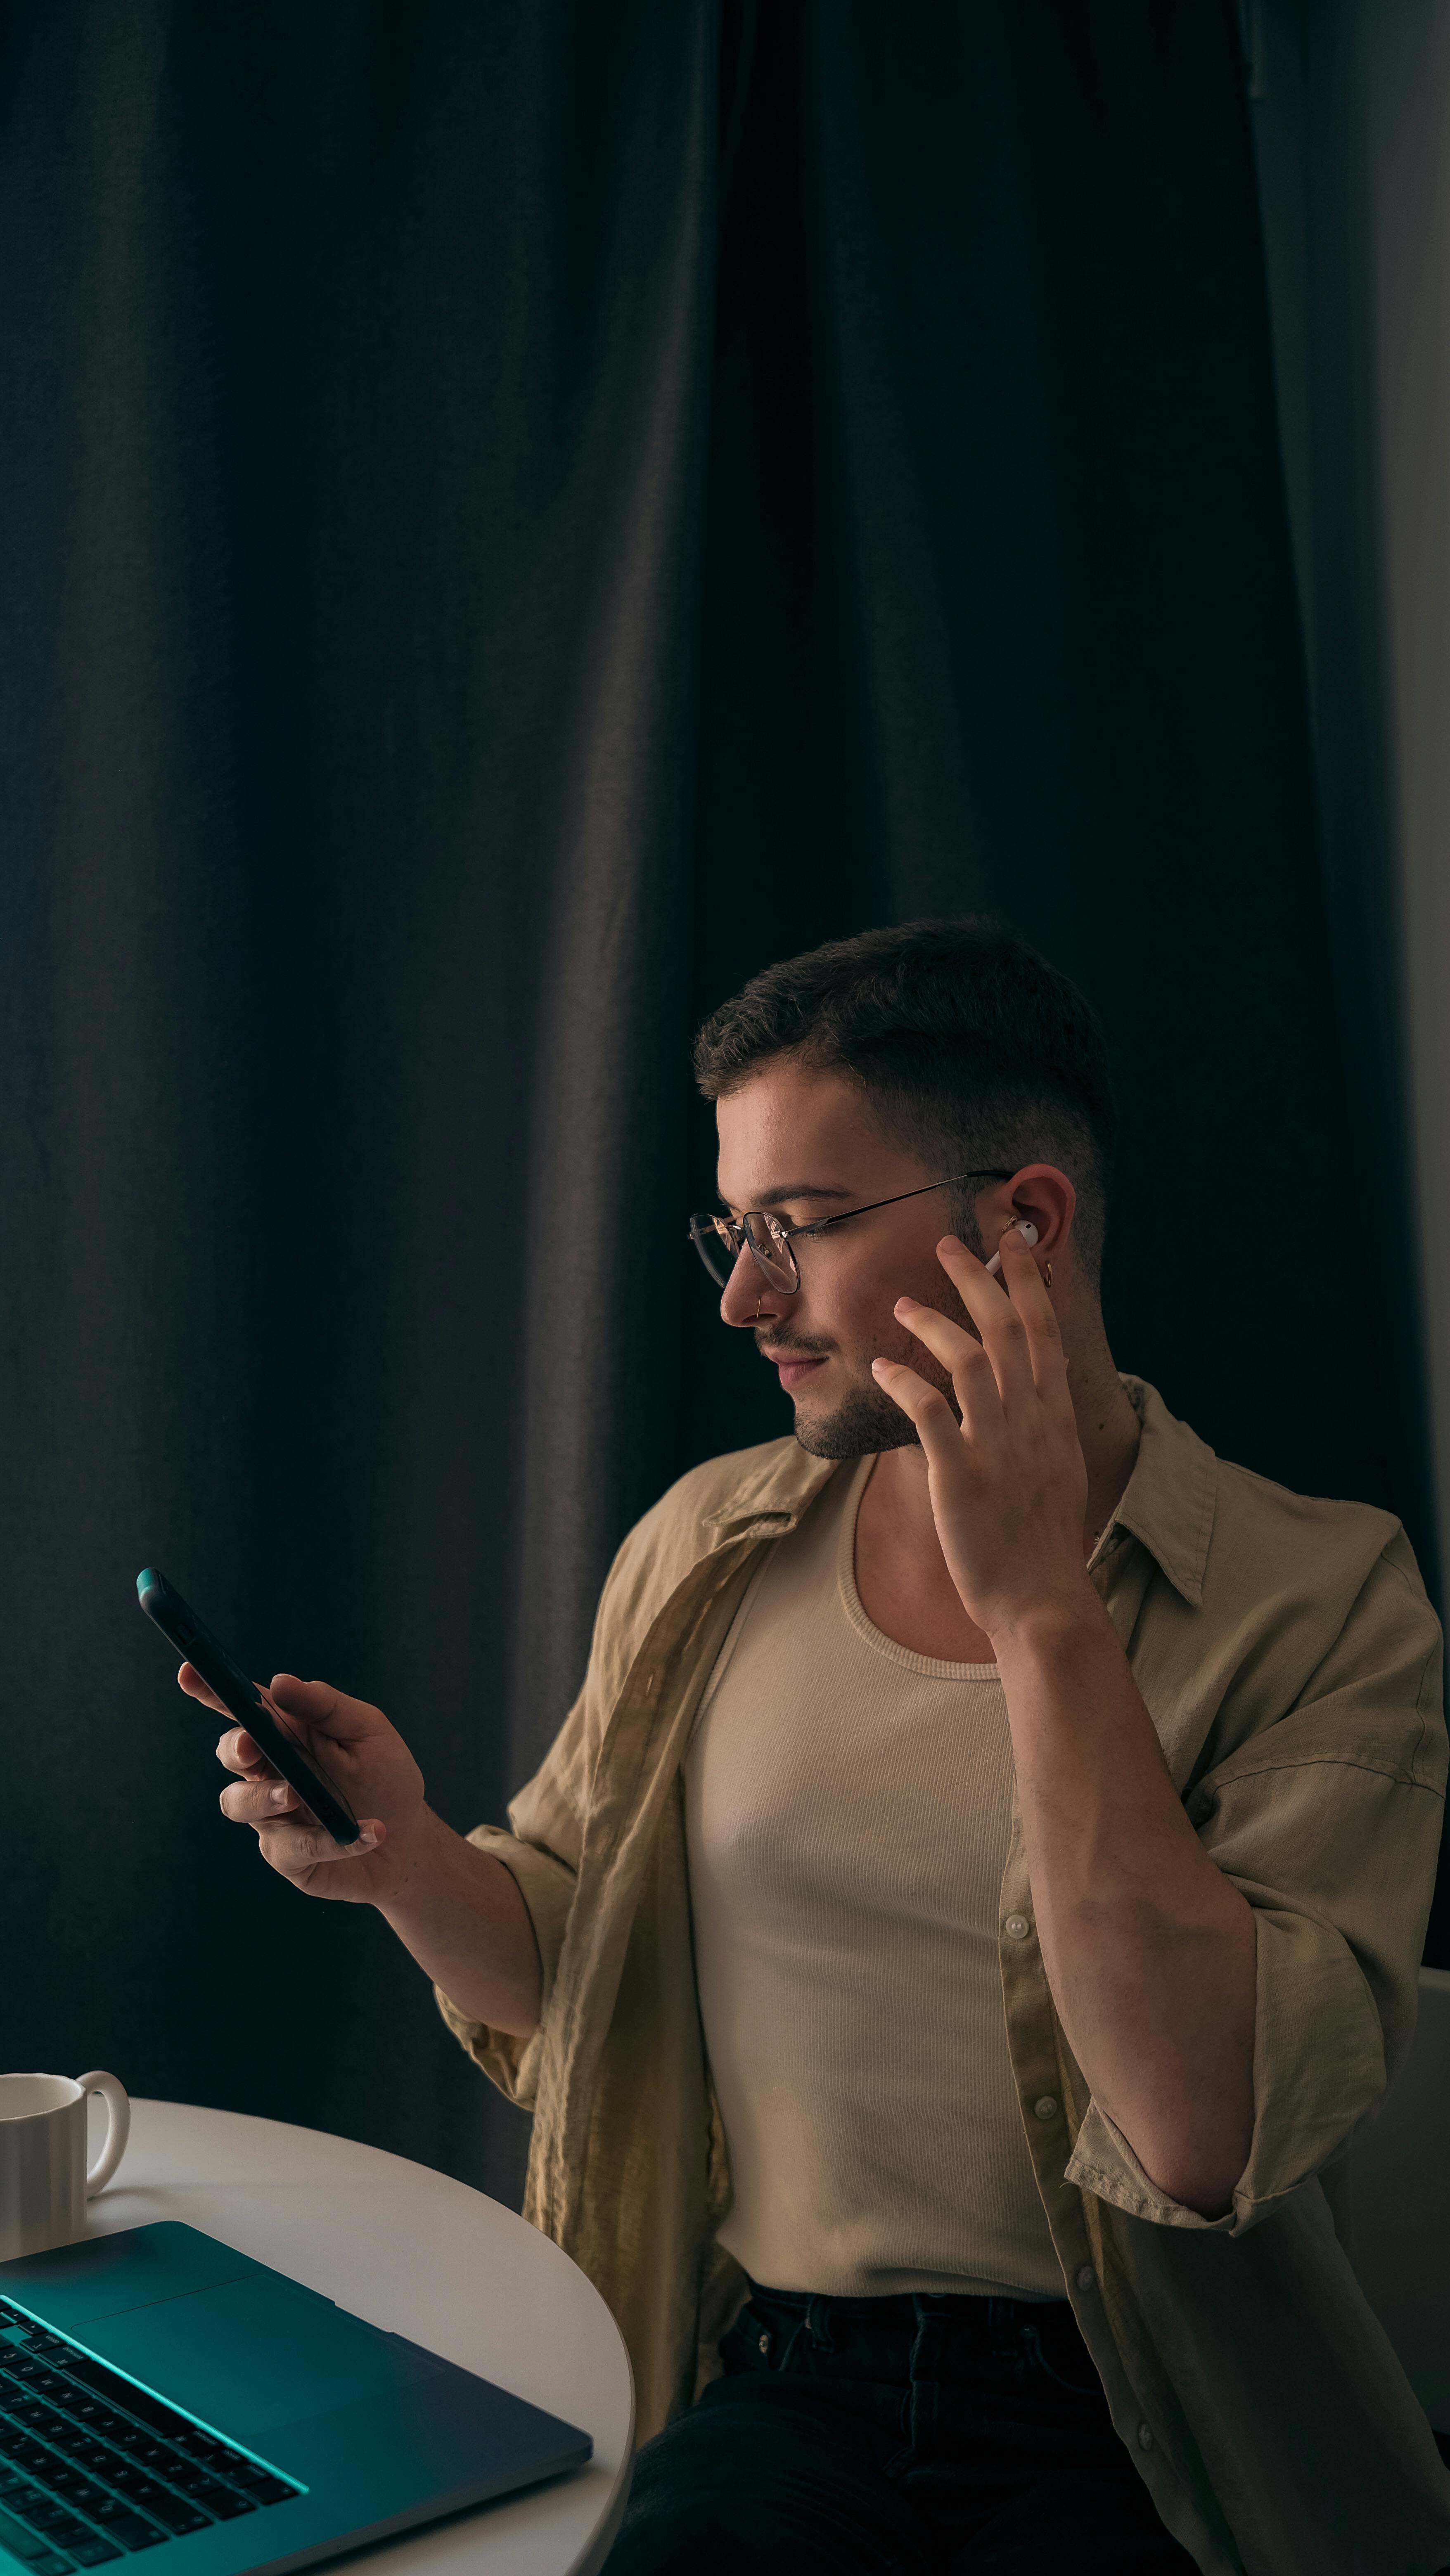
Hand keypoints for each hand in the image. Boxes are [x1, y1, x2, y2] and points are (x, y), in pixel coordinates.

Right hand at [180, 1666, 427, 1903]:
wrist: (409, 1840)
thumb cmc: (385, 1777)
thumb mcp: (368, 1731)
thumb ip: (326, 1705)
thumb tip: (279, 1682)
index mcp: (286, 1734)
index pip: (242, 1707)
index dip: (210, 1689)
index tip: (190, 1672)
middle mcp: (270, 1772)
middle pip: (230, 1752)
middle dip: (235, 1747)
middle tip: (252, 1748)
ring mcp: (273, 1816)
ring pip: (239, 1803)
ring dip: (266, 1797)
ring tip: (299, 1795)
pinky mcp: (287, 1856)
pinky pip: (292, 1847)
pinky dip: (330, 1840)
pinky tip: (370, 1832)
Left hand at [870, 1227, 1092, 1642]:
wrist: (1040, 1598)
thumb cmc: (1042, 1539)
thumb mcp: (1057, 1468)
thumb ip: (1043, 1422)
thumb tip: (1034, 1385)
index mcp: (1055, 1417)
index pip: (1045, 1331)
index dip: (1028, 1282)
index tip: (1012, 1243)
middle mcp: (1032, 1421)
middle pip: (1007, 1330)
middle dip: (979, 1279)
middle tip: (948, 1244)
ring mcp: (998, 1445)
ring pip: (969, 1359)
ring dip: (934, 1323)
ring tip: (902, 1304)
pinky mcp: (961, 1473)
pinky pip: (928, 1411)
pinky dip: (903, 1382)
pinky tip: (880, 1368)